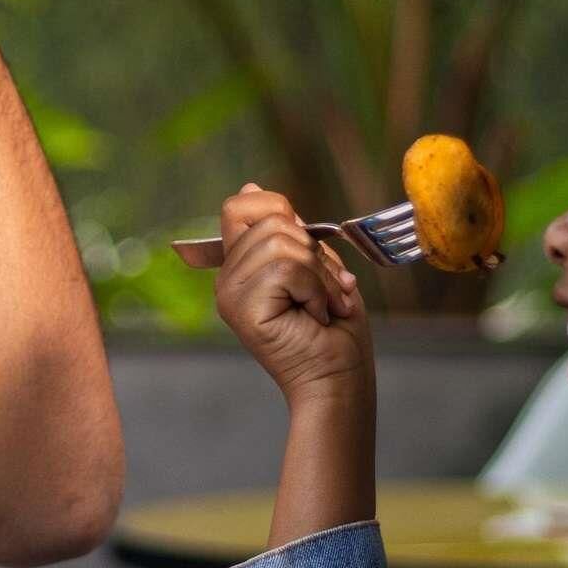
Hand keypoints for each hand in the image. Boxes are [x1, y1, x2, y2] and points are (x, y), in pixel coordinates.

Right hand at [215, 187, 372, 401]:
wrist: (339, 380)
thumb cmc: (334, 331)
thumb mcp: (316, 266)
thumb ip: (286, 232)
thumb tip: (251, 187)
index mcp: (241, 266)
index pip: (239, 206)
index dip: (279, 211)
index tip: (308, 250)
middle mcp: (228, 279)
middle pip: (271, 221)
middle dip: (315, 252)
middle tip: (327, 290)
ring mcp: (230, 294)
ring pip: (282, 243)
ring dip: (320, 275)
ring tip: (324, 306)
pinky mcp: (242, 309)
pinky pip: (288, 269)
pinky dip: (317, 290)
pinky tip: (316, 316)